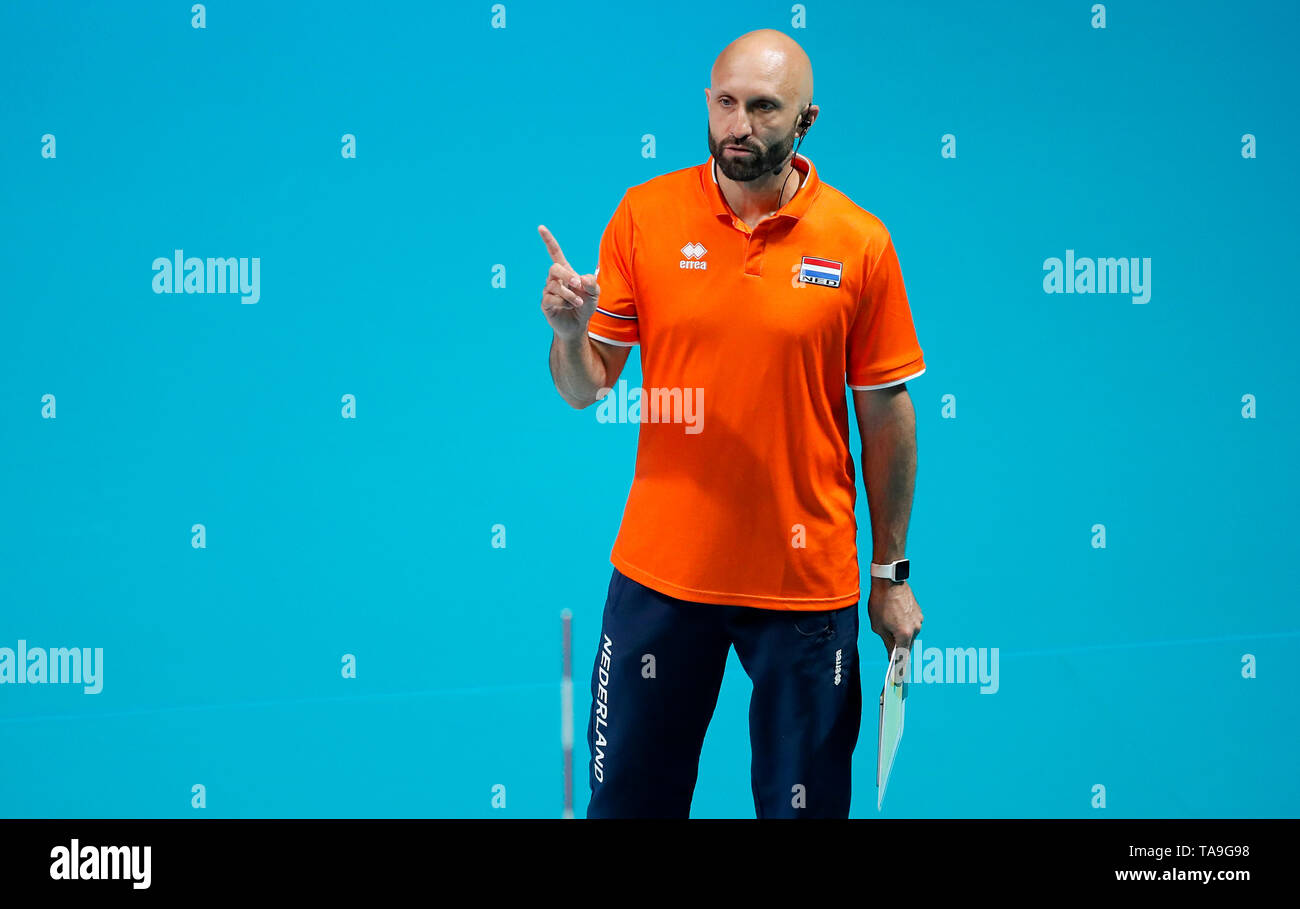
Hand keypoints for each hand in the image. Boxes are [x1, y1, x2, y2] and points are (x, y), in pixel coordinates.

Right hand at [538, 224, 599, 340]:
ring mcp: (549, 291)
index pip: (555, 252)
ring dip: (570, 295)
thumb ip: (592, 282)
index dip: (548, 240)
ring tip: (578, 303)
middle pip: (554, 268)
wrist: (579, 325)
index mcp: (566, 271)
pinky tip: (569, 308)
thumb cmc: (586, 305)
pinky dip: (564, 304)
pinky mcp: (545, 303)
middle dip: (567, 276)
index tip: (541, 227)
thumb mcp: (595, 292)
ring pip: (555, 286)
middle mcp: (554, 279)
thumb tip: (581, 279)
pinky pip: (551, 299)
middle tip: (578, 284)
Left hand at [867, 579, 922, 660]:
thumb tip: (892, 654)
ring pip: (910, 636)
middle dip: (899, 651)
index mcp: (904, 634)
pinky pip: (912, 626)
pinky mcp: (919, 613)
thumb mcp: (878, 626)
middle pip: (907, 646)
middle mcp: (915, 629)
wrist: (889, 581)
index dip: (900, 668)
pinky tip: (895, 621)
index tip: (898, 678)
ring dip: (901, 637)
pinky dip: (905, 627)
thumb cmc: (880, 603)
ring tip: (890, 632)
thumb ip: (886, 642)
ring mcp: (919, 621)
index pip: (903, 656)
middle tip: (892, 657)